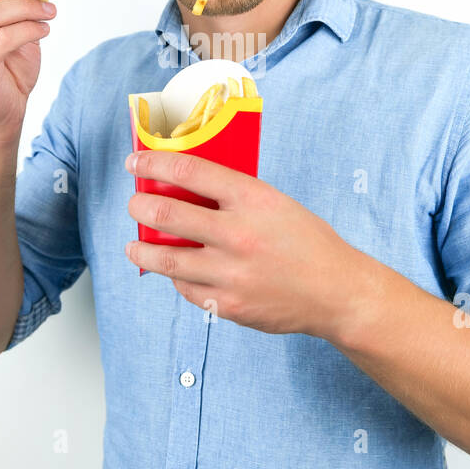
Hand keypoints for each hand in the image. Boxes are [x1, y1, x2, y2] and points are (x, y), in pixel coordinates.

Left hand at [124, 149, 373, 341]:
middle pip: (166, 214)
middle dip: (139, 207)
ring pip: (165, 259)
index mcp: (252, 199)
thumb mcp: (275, 203)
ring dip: (141, 250)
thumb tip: (184, 187)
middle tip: (135, 205)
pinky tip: (175, 270)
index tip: (136, 164)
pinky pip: (185, 287)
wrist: (335, 291)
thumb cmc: (306, 242)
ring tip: (134, 246)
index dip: (154, 164)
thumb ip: (234, 195)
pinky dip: (176, 276)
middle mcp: (238, 234)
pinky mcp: (227, 304)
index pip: (190, 171)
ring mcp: (231, 273)